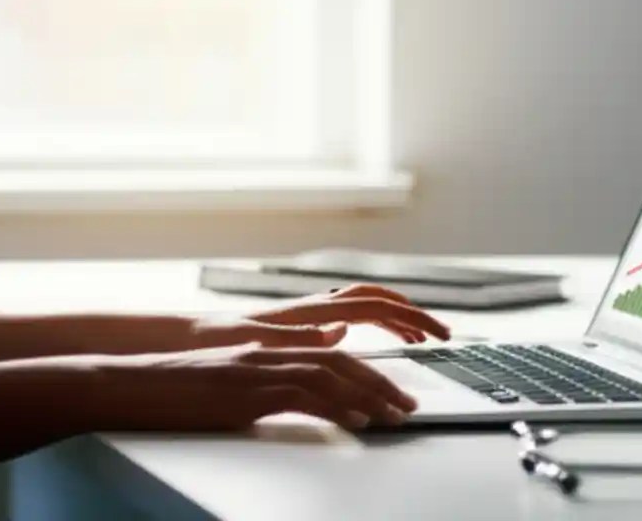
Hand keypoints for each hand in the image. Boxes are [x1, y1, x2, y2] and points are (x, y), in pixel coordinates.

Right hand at [97, 344, 417, 431]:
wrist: (133, 385)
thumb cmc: (173, 391)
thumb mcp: (229, 384)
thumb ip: (266, 383)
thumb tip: (299, 393)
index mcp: (264, 351)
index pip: (329, 358)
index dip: (366, 374)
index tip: (391, 395)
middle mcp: (266, 353)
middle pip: (339, 363)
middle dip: (380, 384)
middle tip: (407, 407)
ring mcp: (257, 369)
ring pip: (329, 375)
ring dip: (368, 395)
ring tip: (395, 416)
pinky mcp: (246, 390)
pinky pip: (302, 394)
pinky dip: (335, 406)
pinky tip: (356, 419)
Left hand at [192, 284, 450, 348]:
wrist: (200, 335)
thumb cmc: (226, 339)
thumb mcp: (262, 342)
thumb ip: (302, 336)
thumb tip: (342, 330)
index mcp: (315, 310)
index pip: (377, 306)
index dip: (411, 317)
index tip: (437, 333)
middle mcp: (318, 305)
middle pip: (379, 298)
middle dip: (413, 313)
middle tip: (441, 333)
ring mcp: (314, 311)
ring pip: (369, 305)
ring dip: (397, 318)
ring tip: (419, 338)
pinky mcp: (307, 322)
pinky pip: (354, 316)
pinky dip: (377, 324)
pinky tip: (380, 339)